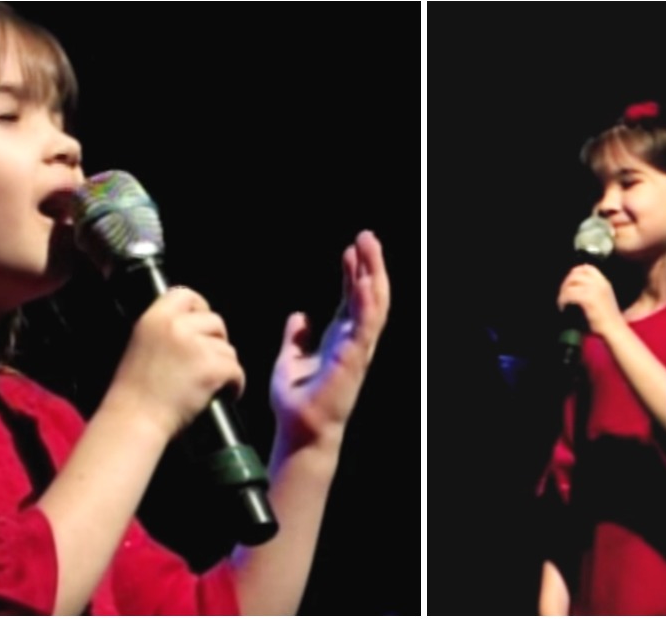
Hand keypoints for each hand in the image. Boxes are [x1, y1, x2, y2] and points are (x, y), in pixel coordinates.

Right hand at [103, 286, 245, 438]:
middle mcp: (176, 326)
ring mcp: (196, 346)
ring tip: (213, 383)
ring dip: (225, 365)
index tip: (204, 325)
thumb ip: (166, 331)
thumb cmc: (135, 393)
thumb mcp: (141, 345)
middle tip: (210, 360)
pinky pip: (237, 370)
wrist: (134, 420)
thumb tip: (195, 328)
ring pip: (228, 348)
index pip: (187, 295)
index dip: (201, 309)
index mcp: (154, 317)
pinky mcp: (212, 368)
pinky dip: (236, 384)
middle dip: (217, 341)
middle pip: (215, 321)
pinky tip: (226, 394)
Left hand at [270, 231, 390, 446]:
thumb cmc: (298, 401)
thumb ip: (297, 338)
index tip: (351, 248)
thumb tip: (299, 317)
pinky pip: (364, 326)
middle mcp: (354, 341)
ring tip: (369, 246)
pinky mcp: (353, 360)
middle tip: (367, 236)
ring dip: (373, 274)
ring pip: (373, 305)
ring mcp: (357, 350)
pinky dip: (365, 302)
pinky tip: (364, 280)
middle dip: (370, 265)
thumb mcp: (291, 359)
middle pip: (369, 295)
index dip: (354, 273)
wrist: (300, 429)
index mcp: (341, 339)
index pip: (353, 299)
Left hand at [557, 264, 623, 335]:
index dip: (575, 271)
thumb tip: (577, 285)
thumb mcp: (604, 297)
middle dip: (566, 282)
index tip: (568, 280)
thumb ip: (595, 289)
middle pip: (576, 274)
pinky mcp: (588, 298)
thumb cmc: (608, 317)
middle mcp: (599, 283)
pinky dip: (563, 299)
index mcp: (604, 282)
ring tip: (562, 300)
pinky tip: (563, 306)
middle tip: (562, 292)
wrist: (614, 328)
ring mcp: (594, 290)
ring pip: (571, 283)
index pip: (587, 267)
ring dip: (562, 291)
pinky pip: (569, 294)